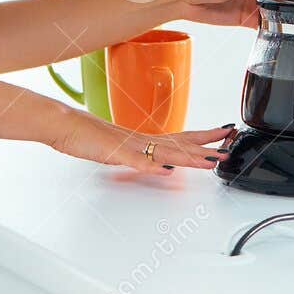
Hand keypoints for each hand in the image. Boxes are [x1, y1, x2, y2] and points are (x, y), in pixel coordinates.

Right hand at [50, 105, 233, 171]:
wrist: (63, 124)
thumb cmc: (86, 135)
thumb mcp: (119, 150)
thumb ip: (140, 157)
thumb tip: (160, 165)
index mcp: (144, 139)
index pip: (181, 138)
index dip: (203, 137)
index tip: (223, 134)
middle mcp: (141, 140)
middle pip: (180, 141)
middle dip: (207, 143)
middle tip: (229, 142)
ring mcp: (129, 145)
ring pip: (165, 151)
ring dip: (189, 156)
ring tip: (210, 159)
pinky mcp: (114, 152)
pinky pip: (135, 160)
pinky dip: (151, 165)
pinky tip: (165, 169)